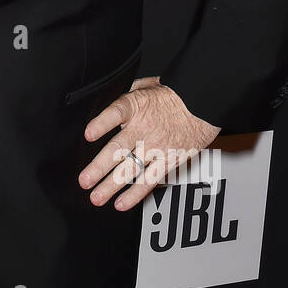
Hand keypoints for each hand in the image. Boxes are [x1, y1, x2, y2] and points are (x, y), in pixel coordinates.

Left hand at [77, 75, 220, 211]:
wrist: (203, 103)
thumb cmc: (174, 94)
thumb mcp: (148, 84)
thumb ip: (127, 95)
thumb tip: (112, 103)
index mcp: (135, 106)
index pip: (116, 114)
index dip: (102, 124)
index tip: (89, 134)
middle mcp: (144, 128)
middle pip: (118, 149)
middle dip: (99, 167)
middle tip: (84, 181)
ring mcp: (156, 146)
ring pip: (131, 169)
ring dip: (111, 186)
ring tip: (96, 198)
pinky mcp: (168, 160)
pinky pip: (150, 180)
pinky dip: (135, 194)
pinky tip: (121, 203)